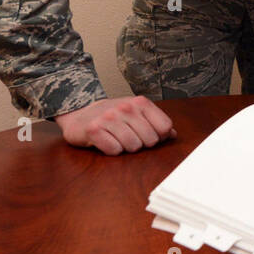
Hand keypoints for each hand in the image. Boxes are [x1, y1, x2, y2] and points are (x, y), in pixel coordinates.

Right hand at [54, 96, 176, 155]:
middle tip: (128, 135)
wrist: (79, 114)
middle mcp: (126, 107)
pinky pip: (114, 150)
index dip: (159, 136)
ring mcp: (109, 117)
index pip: (165, 127)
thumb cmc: (112, 116)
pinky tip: (106, 141)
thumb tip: (174, 135)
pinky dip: (111, 150)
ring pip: (133, 146)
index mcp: (140, 102)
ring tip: (116, 138)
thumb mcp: (137, 113)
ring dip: (125, 147)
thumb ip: (156, 123)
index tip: (147, 134)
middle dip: (141, 143)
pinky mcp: (94, 129)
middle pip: (151, 140)